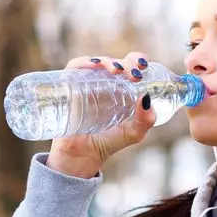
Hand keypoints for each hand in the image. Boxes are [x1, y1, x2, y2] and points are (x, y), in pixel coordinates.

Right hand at [45, 51, 155, 177]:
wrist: (82, 156)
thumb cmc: (107, 143)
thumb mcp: (133, 133)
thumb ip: (145, 120)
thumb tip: (147, 98)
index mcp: (121, 89)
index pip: (129, 67)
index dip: (137, 60)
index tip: (144, 66)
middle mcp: (104, 83)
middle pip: (116, 63)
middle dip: (127, 63)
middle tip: (134, 75)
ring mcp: (86, 84)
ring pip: (98, 62)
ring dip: (108, 61)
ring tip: (117, 71)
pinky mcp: (69, 86)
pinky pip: (75, 67)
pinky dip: (84, 62)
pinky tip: (94, 65)